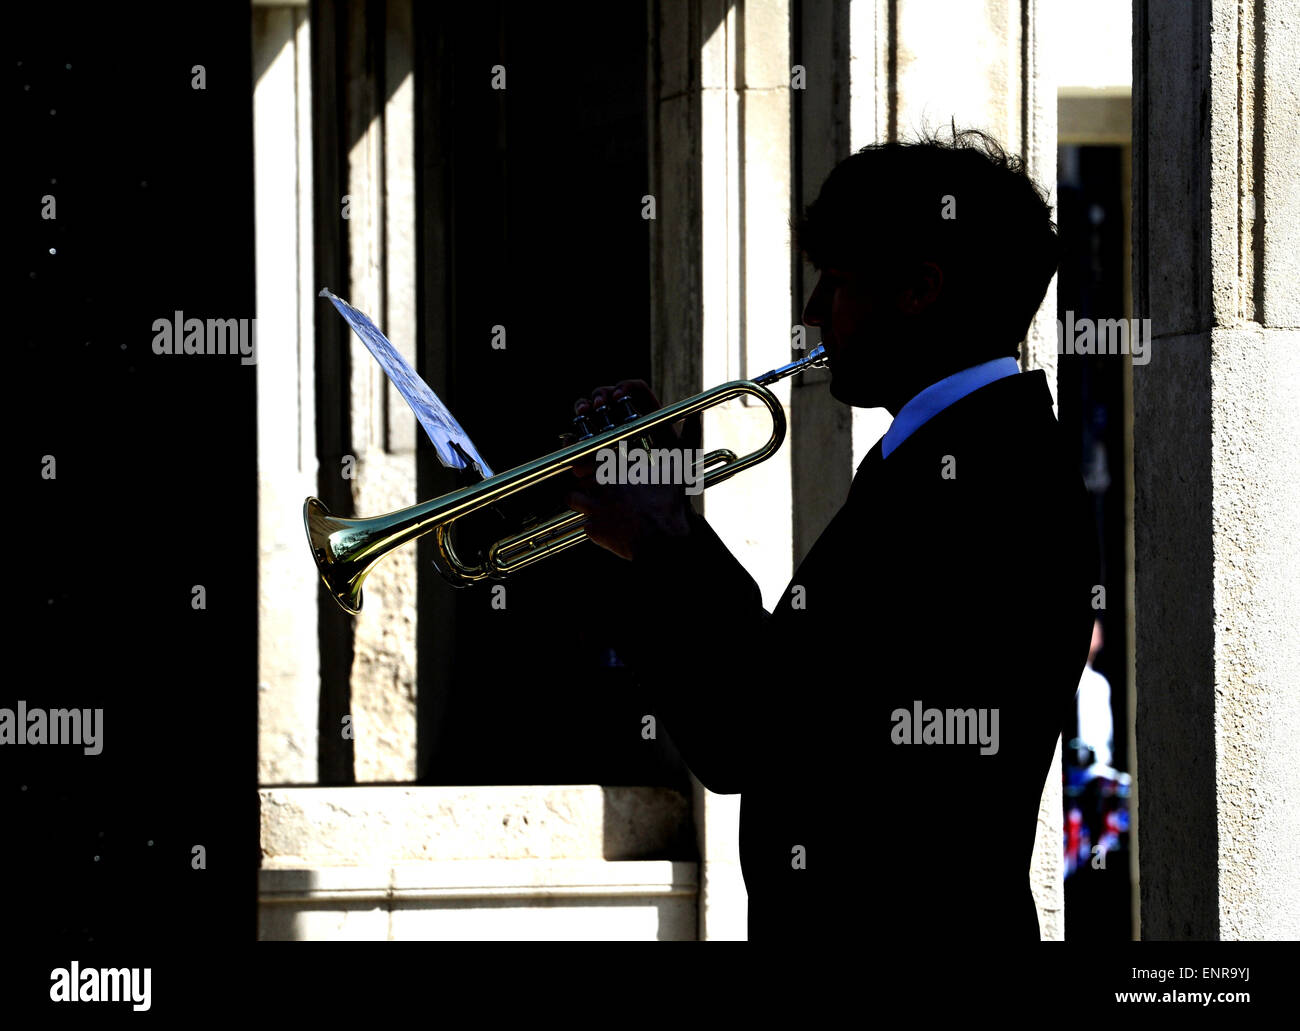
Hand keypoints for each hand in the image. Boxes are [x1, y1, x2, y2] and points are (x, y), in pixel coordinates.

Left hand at [564, 379, 695, 560]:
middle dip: (580, 473)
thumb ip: (686, 440)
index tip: (570, 440)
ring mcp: (594, 507)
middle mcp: (600, 484)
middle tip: (584, 474)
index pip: (587, 449)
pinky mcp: (593, 529)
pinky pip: (585, 525)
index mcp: (618, 466)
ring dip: (579, 498)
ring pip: (572, 497)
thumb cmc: (668, 504)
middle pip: (577, 472)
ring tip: (589, 501)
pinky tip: (604, 526)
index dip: (576, 444)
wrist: (661, 541)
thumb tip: (696, 418)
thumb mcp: (678, 469)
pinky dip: (592, 526)